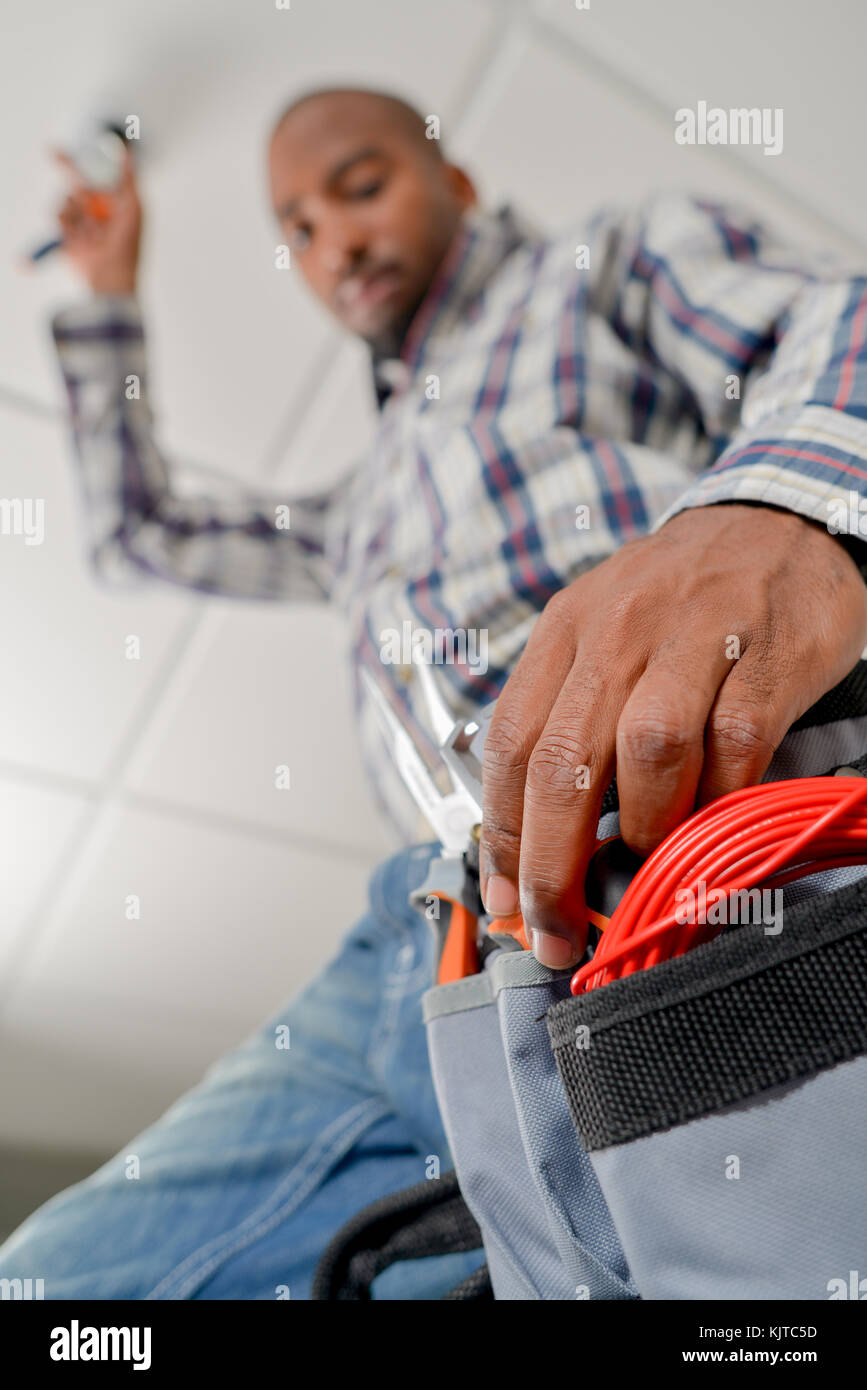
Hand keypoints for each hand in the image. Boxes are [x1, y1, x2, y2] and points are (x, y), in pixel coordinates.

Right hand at [52, 144, 141, 294]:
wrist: (110, 276)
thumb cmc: (128, 245)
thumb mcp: (133, 208)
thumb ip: (129, 179)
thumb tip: (127, 153)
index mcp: (114, 203)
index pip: (97, 175)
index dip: (87, 158)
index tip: (78, 142)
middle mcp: (97, 211)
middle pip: (77, 183)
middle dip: (67, 167)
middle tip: (53, 152)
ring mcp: (82, 223)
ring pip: (67, 199)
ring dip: (72, 205)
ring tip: (86, 224)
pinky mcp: (68, 236)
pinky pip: (58, 216)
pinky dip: (63, 220)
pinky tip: (73, 232)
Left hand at [480, 502, 866, 966]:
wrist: (773, 522)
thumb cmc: (676, 597)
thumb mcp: (599, 632)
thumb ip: (566, 717)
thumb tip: (535, 834)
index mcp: (564, 631)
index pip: (510, 742)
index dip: (499, 832)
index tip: (504, 896)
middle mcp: (617, 632)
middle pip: (563, 760)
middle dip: (551, 862)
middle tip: (555, 926)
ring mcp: (693, 639)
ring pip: (647, 750)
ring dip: (643, 828)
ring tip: (644, 868)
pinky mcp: (765, 657)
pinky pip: (733, 744)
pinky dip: (718, 799)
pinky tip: (711, 821)